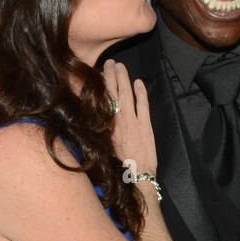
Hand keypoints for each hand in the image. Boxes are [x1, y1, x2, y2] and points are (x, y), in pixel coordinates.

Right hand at [104, 59, 156, 180]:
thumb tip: (94, 118)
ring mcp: (132, 122)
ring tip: (120, 66)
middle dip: (111, 76)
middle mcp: (117, 122)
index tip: (98, 73)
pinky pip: (143, 104)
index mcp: (105, 127)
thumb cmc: (118, 168)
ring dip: (124, 79)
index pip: (101, 101)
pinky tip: (138, 82)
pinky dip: (141, 92)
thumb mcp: (103, 148)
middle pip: (113, 93)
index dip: (100, 85)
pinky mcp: (145, 126)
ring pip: (127, 95)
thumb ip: (100, 131)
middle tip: (110, 62)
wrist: (136, 178)